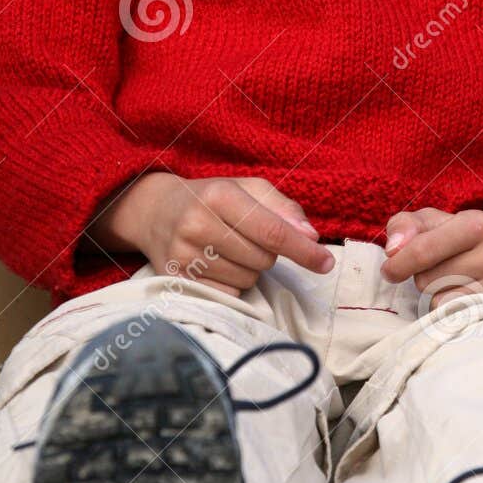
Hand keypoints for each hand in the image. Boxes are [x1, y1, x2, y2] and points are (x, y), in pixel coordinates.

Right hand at [86, 172, 334, 295]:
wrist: (155, 211)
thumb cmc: (212, 198)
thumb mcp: (247, 189)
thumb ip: (283, 208)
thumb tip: (311, 236)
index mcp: (220, 195)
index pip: (272, 231)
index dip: (303, 250)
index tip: (327, 263)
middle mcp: (198, 224)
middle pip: (263, 258)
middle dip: (269, 252)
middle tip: (249, 237)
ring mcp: (184, 254)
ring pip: (248, 279)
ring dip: (250, 268)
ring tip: (229, 248)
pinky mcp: (177, 279)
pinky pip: (228, 293)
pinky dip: (233, 282)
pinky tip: (217, 263)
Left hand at [380, 206, 482, 305]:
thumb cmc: (461, 240)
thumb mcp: (434, 222)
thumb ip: (405, 225)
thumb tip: (393, 249)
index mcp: (476, 224)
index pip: (423, 249)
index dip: (399, 264)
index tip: (389, 271)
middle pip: (427, 281)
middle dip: (422, 278)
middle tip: (438, 271)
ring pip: (439, 303)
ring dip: (435, 297)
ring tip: (453, 283)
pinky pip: (456, 321)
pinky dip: (450, 313)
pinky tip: (461, 300)